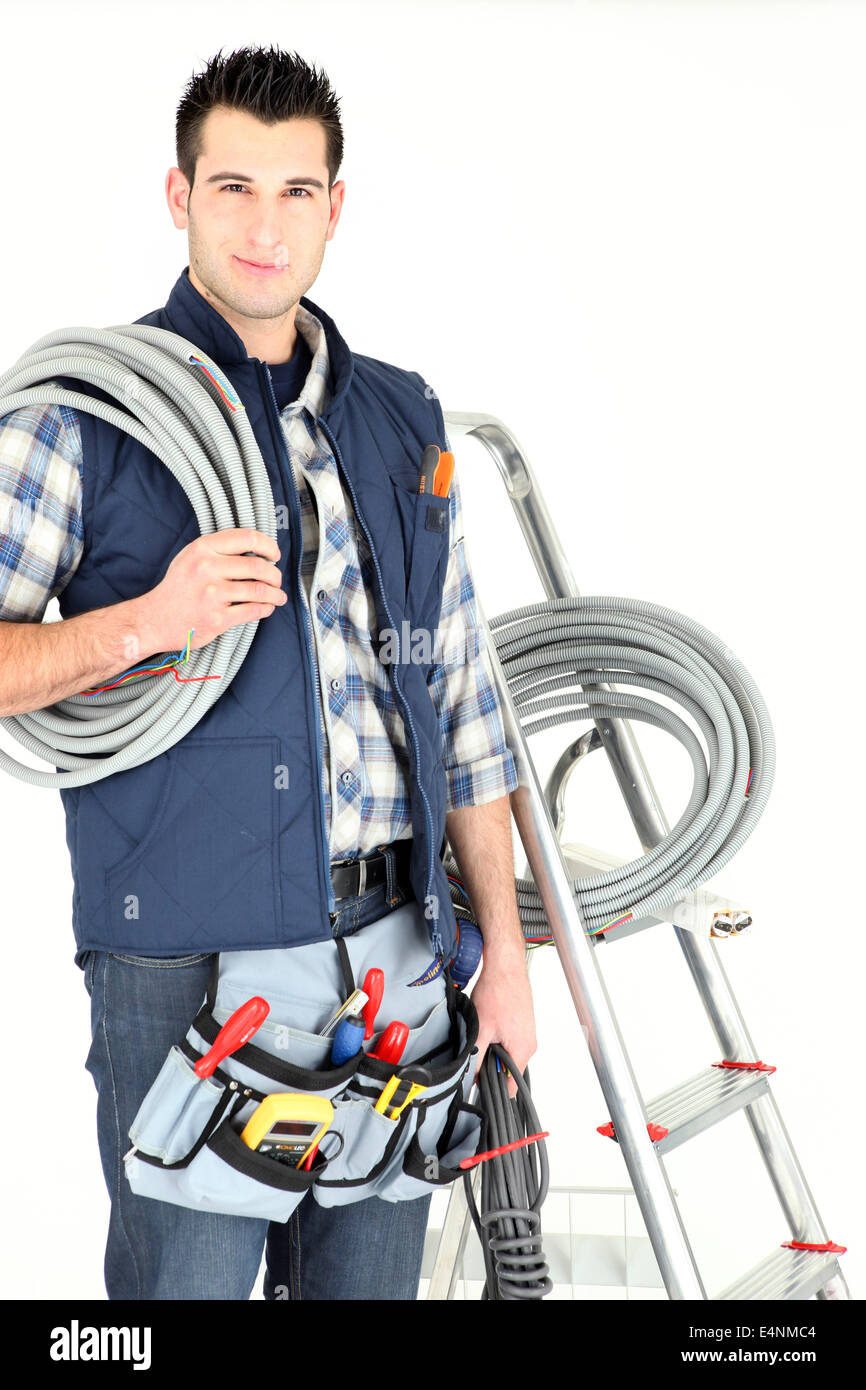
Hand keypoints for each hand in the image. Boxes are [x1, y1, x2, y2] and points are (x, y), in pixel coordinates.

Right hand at [137, 527, 287, 653]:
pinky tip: (267, 607)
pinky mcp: (217, 618)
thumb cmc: (177, 588)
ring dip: (275, 594)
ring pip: (259, 590)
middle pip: (258, 566)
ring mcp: (212, 595)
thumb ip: (218, 549)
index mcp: (202, 549)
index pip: (247, 538)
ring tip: (278, 596)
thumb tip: (256, 547)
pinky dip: (266, 609)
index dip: (268, 545)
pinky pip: (253, 610)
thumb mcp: (190, 557)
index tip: (274, 554)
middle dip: (275, 574)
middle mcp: (207, 568)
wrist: (154, 619)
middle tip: (277, 580)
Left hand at [469, 942, 535, 1098]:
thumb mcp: (481, 1029)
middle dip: (490, 1066)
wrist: (505, 966)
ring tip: (482, 1032)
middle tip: (476, 1051)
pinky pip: (508, 1041)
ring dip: (492, 1049)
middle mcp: (529, 1044)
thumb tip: (470, 1077)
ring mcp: (526, 1033)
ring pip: (506, 1054)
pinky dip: (496, 1038)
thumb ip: (476, 1057)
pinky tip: (488, 1024)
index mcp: (523, 1049)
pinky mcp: (522, 1025)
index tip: (480, 1087)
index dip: (494, 1089)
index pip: (512, 1086)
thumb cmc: (498, 990)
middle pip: (508, 1070)